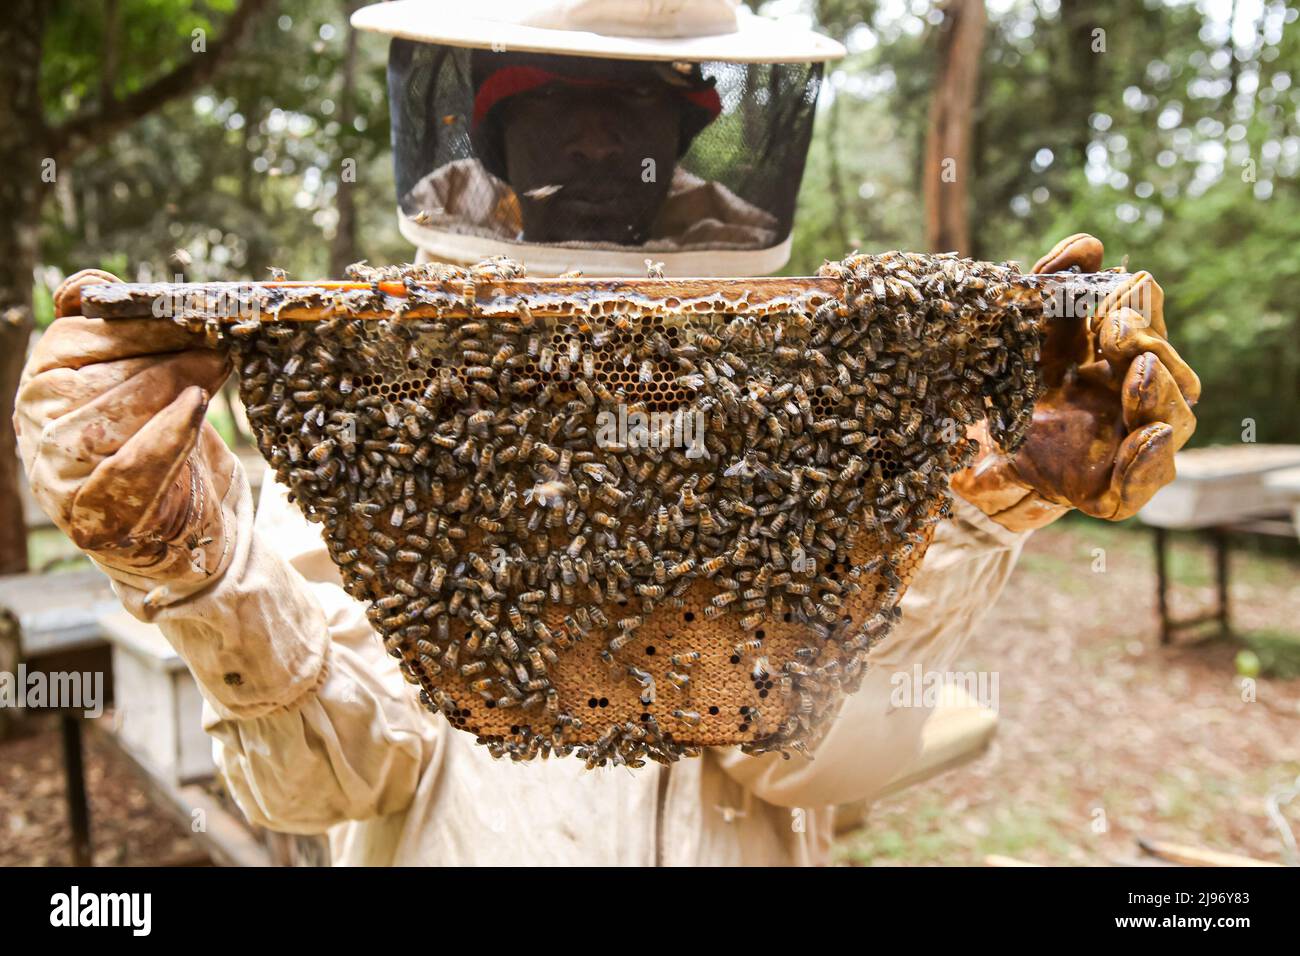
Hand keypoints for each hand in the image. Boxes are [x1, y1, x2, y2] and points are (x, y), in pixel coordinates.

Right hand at [14, 270, 241, 605]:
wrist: (197, 536)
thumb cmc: (173, 450)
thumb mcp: (149, 384)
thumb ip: (122, 337)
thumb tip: (93, 285)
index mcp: (45, 387)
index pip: (71, 338)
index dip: (134, 321)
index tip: (188, 310)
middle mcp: (38, 432)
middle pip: (88, 377)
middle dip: (160, 354)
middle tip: (216, 343)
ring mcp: (57, 480)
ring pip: (102, 419)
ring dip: (166, 389)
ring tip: (212, 375)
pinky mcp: (91, 522)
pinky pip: (125, 470)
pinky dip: (165, 437)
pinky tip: (194, 410)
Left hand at [951, 234, 1199, 531]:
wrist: (970, 454)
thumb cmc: (1008, 386)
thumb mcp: (1020, 334)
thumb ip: (1051, 286)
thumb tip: (1087, 245)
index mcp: (1119, 358)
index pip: (1149, 325)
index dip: (1142, 306)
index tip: (1118, 290)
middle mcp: (1135, 400)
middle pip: (1172, 372)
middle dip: (1150, 347)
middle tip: (1118, 330)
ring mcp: (1129, 446)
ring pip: (1172, 423)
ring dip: (1158, 395)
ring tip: (1138, 374)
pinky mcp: (1112, 491)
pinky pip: (1142, 483)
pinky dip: (1146, 463)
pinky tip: (1145, 438)